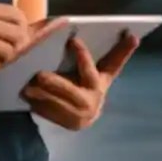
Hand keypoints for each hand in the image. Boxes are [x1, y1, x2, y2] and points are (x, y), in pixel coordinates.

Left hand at [21, 32, 139, 130]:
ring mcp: (80, 115)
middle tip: (39, 75)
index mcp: (101, 81)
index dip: (86, 54)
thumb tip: (134, 36)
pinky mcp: (67, 124)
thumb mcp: (101, 70)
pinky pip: (50, 115)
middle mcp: (93, 99)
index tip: (73, 40)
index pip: (101, 66)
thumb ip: (114, 54)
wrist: (84, 116)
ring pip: (58, 105)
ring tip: (27, 87)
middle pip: (72, 91)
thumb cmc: (88, 83)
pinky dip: (38, 105)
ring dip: (42, 96)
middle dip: (56, 84)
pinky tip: (27, 98)